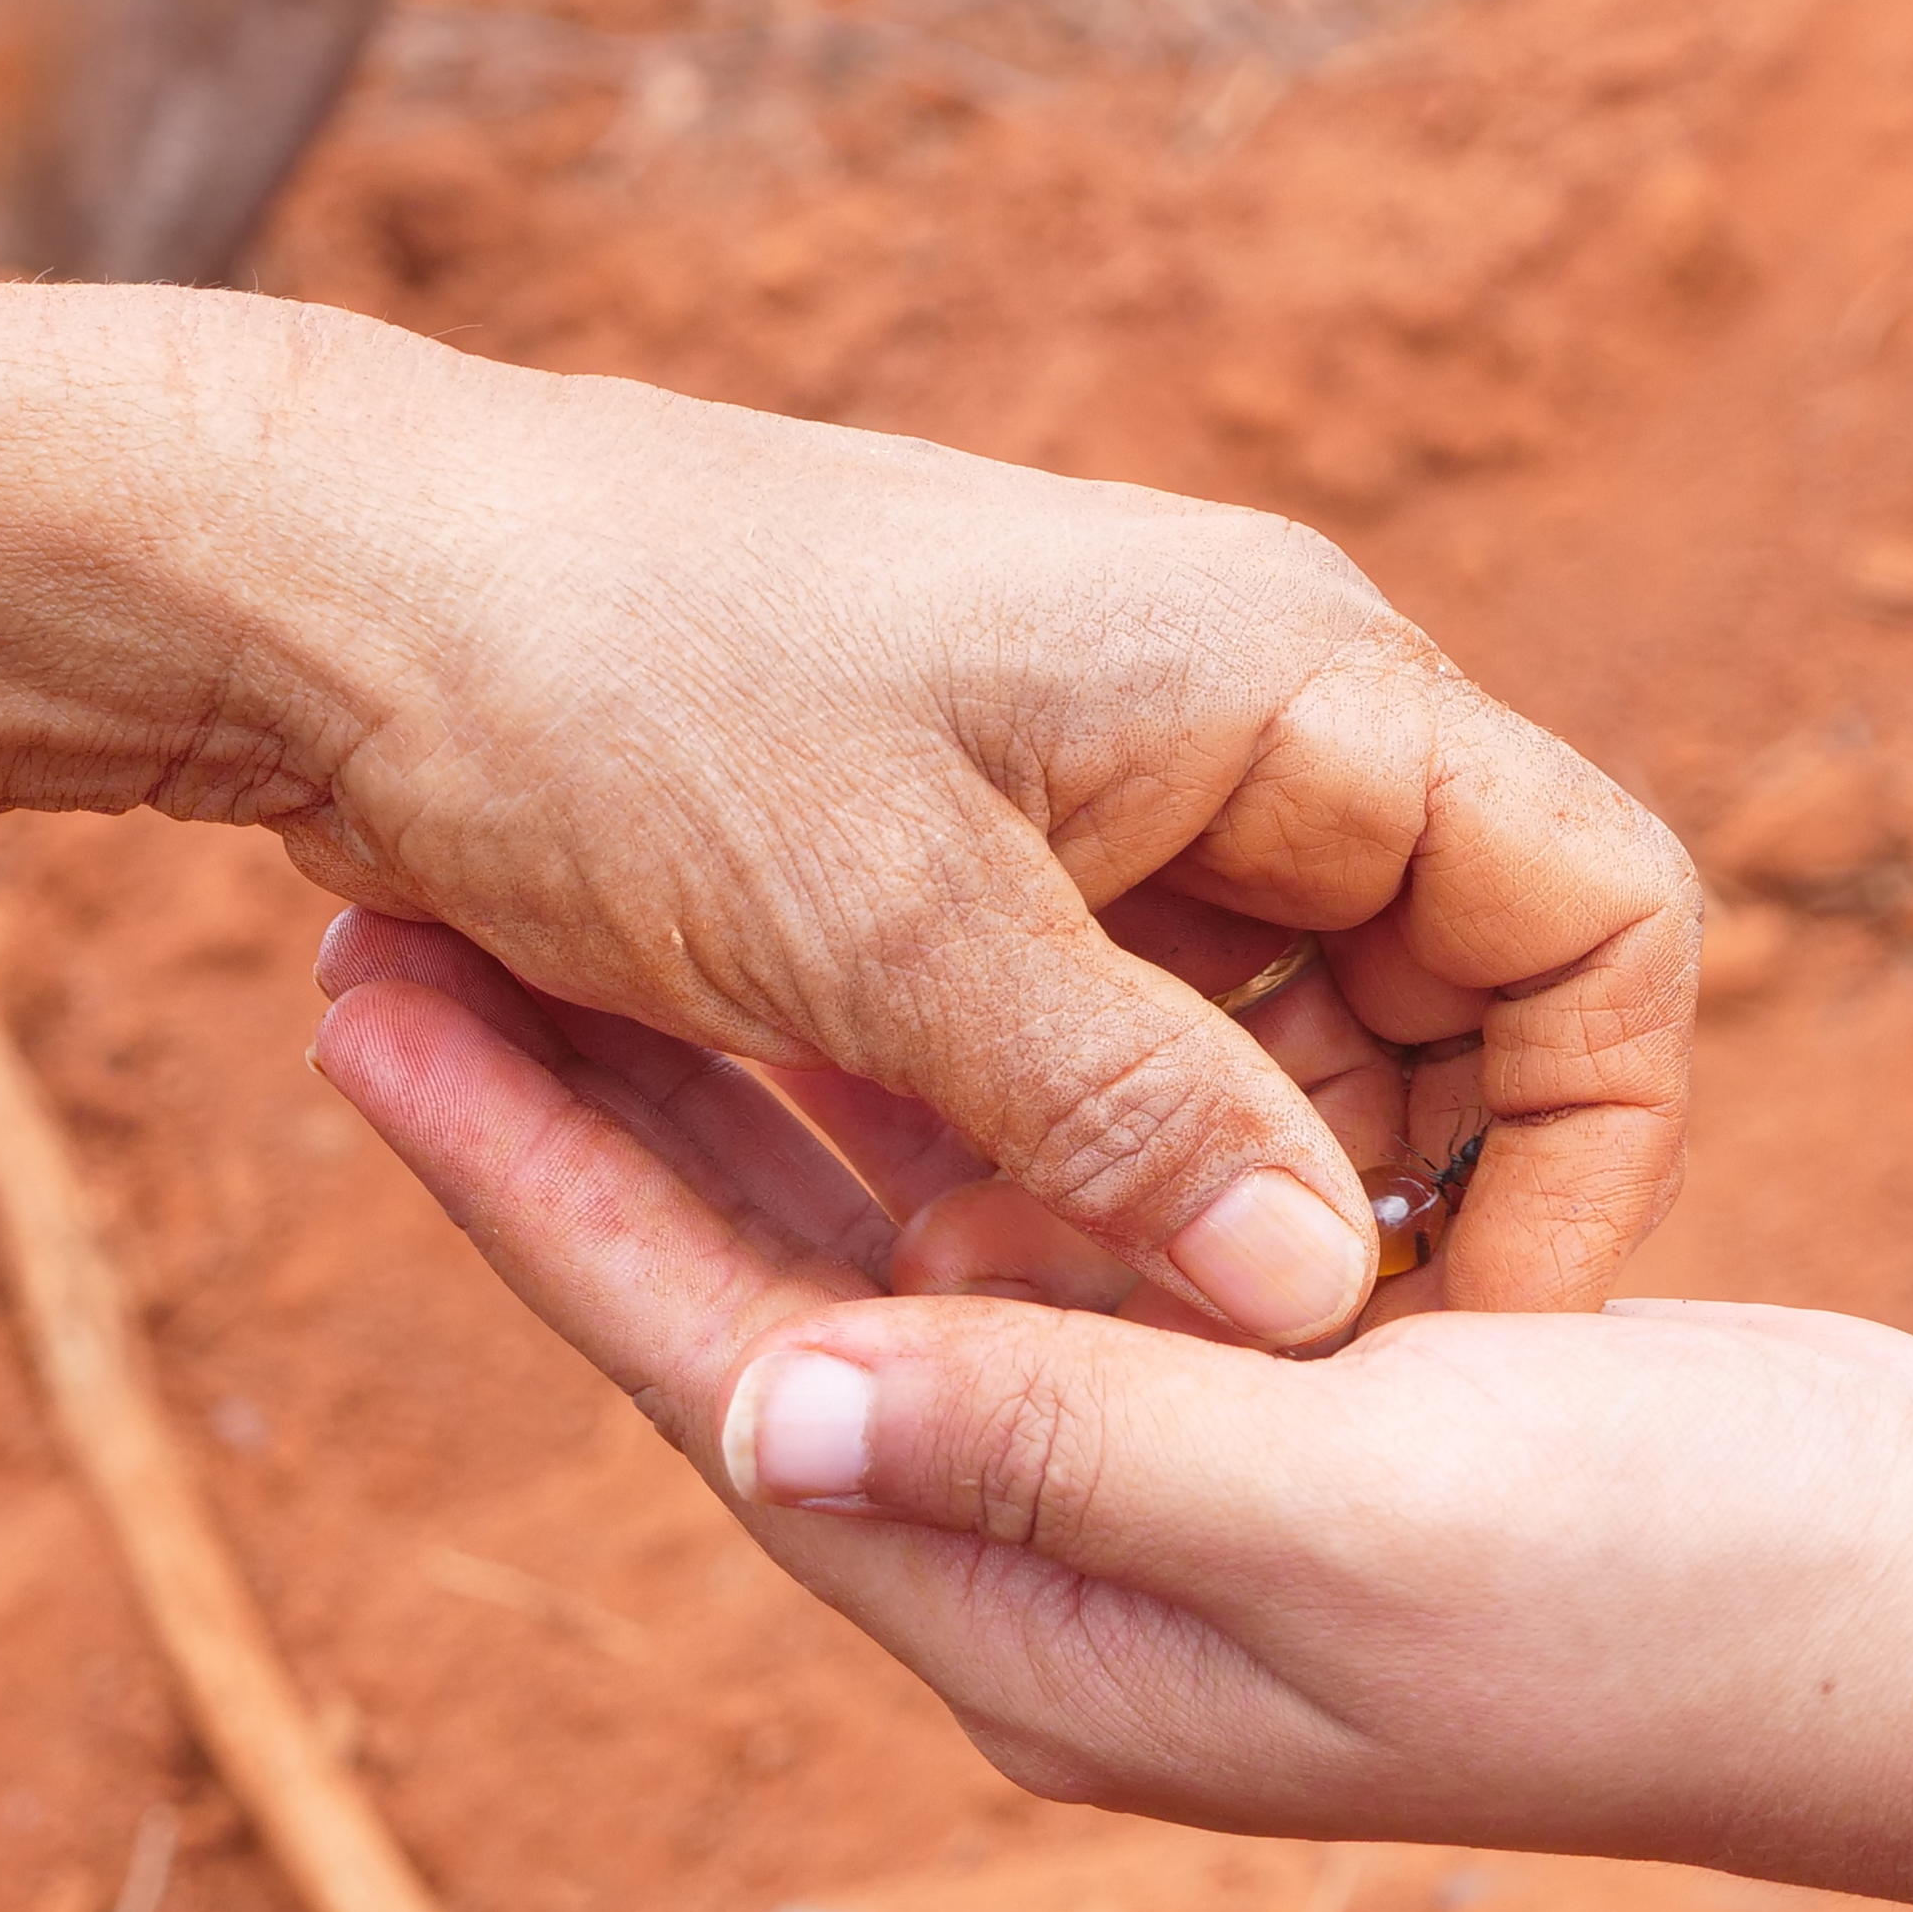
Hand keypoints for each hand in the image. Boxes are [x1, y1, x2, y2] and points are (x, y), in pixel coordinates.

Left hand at [186, 326, 1697, 1343]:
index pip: (1591, 919)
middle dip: (1319, 1196)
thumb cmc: (605, 694)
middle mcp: (1233, 703)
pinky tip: (898, 1224)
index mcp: (1290, 679)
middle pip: (1422, 1000)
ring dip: (1145, 1188)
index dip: (1571, 1144)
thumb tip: (1323, 1297)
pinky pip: (1082, 1010)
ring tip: (969, 1288)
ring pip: (1238, 1031)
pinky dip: (1023, 1136)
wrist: (320, 565)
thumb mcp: (886, 937)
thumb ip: (1132, 1124)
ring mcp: (1099, 760)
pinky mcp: (969, 823)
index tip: (1464, 1335)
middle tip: (1155, 1346)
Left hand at [306, 910, 1912, 1859]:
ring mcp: (1188, 1466)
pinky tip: (871, 967)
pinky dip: (971, 1087)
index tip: (365, 1019)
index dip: (541, 1190)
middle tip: (397, 923)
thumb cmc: (1691, 1602)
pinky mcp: (1294, 1386)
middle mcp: (1081, 1550)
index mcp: (1056, 1622)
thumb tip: (769, 1400)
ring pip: (914, 1231)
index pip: (730, 1369)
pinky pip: (1073, 1206)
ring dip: (760, 1086)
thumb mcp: (1359, 1523)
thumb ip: (1069, 1447)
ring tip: (581, 897)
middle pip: (774, 1288)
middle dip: (593, 1115)